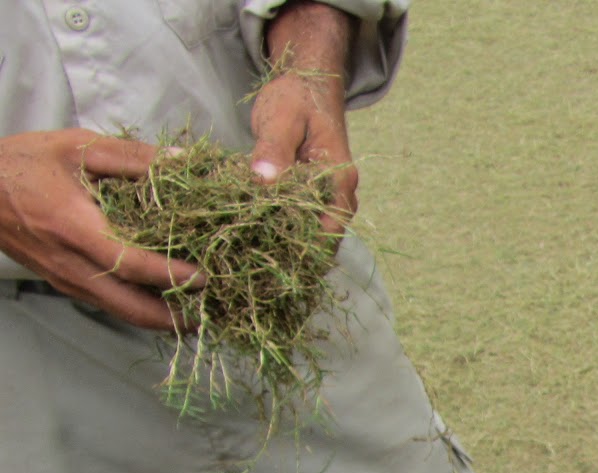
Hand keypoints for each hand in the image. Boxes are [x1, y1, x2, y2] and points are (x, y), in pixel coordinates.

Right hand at [0, 129, 201, 330]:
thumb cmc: (24, 162)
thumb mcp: (77, 147)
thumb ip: (132, 157)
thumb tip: (183, 161)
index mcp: (75, 228)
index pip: (133, 264)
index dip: (173, 275)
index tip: (205, 276)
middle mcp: (71, 264)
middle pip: (131, 308)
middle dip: (173, 317)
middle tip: (209, 312)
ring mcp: (65, 279)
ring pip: (120, 312)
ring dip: (158, 318)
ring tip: (194, 312)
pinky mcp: (62, 283)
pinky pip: (107, 304)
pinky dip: (137, 309)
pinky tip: (160, 300)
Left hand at [251, 3, 357, 235]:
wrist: (310, 83)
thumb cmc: (297, 98)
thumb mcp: (281, 118)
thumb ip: (273, 151)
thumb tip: (265, 182)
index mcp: (338, 179)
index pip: (328, 230)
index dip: (302, 249)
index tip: (268, 257)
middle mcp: (342, 194)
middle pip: (324, 239)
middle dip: (295, 254)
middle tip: (255, 263)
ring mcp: (332, 196)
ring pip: (317, 233)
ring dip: (291, 245)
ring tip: (255, 256)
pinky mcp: (317, 194)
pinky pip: (308, 221)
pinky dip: (287, 229)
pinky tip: (260, 235)